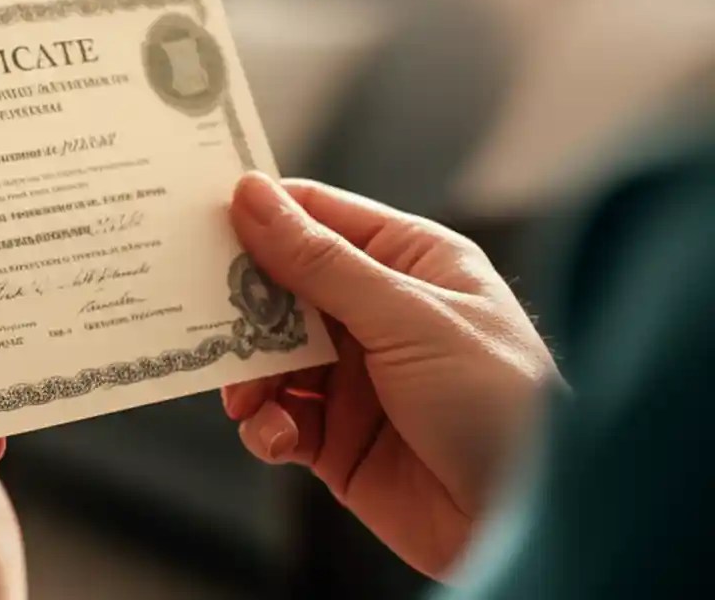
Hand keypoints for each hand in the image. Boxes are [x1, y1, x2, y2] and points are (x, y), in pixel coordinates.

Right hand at [222, 174, 558, 577]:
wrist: (525, 524)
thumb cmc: (501, 402)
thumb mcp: (408, 318)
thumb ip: (321, 263)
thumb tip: (252, 197)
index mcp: (409, 262)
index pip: (319, 218)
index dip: (261, 215)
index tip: (197, 221)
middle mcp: (378, 313)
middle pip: (281, 288)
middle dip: (241, 305)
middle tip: (198, 315)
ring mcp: (355, 377)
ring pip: (268, 357)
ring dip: (247, 375)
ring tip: (247, 397)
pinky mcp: (337, 437)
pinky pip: (277, 419)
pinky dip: (266, 427)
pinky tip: (282, 438)